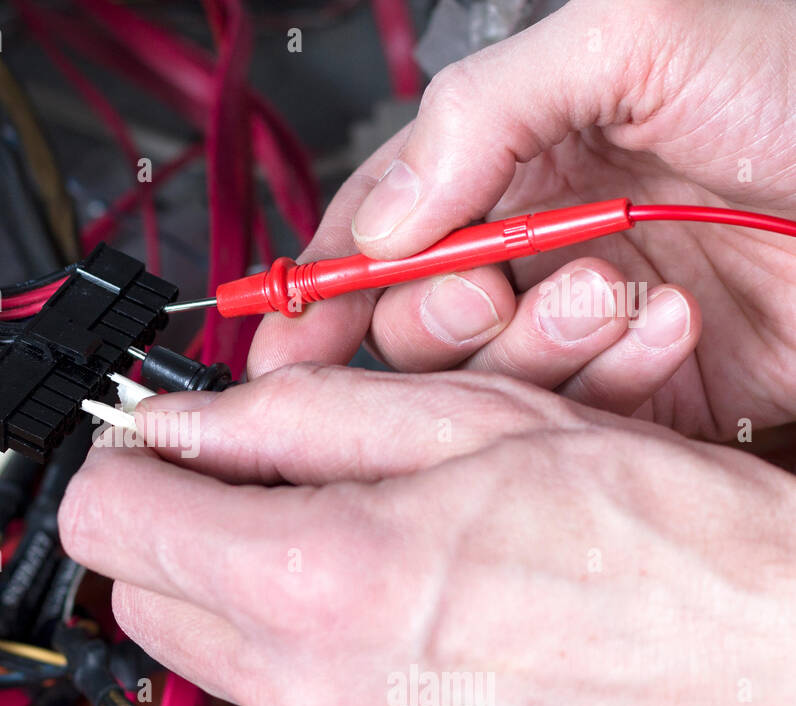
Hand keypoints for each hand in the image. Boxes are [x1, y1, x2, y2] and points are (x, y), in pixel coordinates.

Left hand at [59, 365, 795, 705]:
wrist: (773, 665)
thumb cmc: (661, 539)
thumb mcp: (464, 419)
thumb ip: (292, 418)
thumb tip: (186, 421)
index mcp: (321, 582)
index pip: (109, 521)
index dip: (124, 461)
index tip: (158, 438)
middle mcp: (321, 693)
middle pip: (144, 600)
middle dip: (171, 527)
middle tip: (245, 474)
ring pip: (214, 657)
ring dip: (237, 586)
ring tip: (335, 525)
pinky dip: (304, 646)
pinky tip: (387, 595)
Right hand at [252, 0, 795, 440]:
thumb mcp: (631, 34)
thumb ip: (479, 111)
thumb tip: (383, 218)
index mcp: (510, 158)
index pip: (376, 232)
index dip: (317, 289)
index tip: (279, 342)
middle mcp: (536, 246)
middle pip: (411, 326)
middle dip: (435, 320)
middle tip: (486, 291)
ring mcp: (586, 327)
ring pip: (487, 386)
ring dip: (537, 348)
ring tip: (612, 291)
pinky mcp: (645, 395)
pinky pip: (577, 424)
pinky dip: (611, 384)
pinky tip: (669, 326)